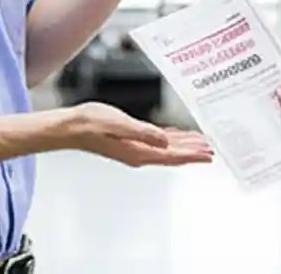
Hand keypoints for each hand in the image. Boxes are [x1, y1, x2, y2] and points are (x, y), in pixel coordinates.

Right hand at [62, 102, 213, 167]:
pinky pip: (155, 142)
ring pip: (166, 149)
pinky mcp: (129, 141)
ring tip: (198, 143)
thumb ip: (144, 132)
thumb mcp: (119, 123)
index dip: (192, 154)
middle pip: (173, 154)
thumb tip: (165, 141)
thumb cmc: (90, 123)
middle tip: (210, 149)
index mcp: (138, 152)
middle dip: (192, 151)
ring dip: (183, 146)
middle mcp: (138, 153)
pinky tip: (173, 136)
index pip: (173, 156)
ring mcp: (134, 149)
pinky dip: (168, 140)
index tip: (208, 154)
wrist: (70, 127)